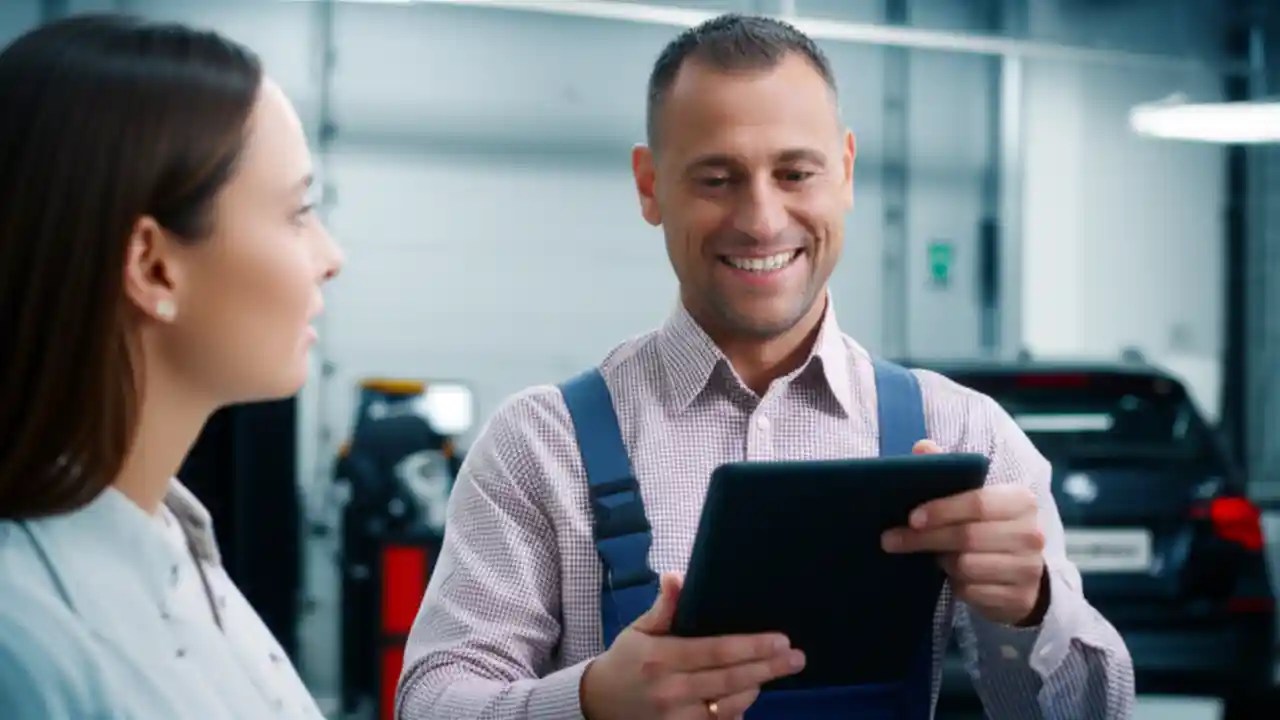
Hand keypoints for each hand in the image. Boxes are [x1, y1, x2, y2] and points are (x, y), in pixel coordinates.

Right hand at [580, 572, 805, 719]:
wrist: (597, 705)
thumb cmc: (625, 661)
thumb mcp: (639, 630)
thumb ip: (663, 608)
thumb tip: (676, 577)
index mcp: (662, 659)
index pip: (716, 652)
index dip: (752, 647)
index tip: (781, 639)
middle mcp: (672, 691)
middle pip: (731, 681)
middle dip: (768, 668)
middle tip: (797, 657)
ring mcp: (678, 719)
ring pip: (730, 705)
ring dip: (756, 687)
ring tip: (774, 670)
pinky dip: (738, 710)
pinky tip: (750, 693)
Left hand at [881, 440, 1048, 626]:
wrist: (1023, 572)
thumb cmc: (988, 526)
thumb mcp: (973, 497)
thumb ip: (948, 471)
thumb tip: (922, 447)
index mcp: (1020, 501)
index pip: (977, 503)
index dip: (941, 510)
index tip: (911, 518)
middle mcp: (1031, 533)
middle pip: (967, 537)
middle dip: (924, 539)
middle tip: (891, 540)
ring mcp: (1028, 568)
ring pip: (967, 566)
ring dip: (943, 562)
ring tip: (936, 556)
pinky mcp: (1020, 598)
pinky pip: (973, 592)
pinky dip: (957, 585)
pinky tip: (955, 577)